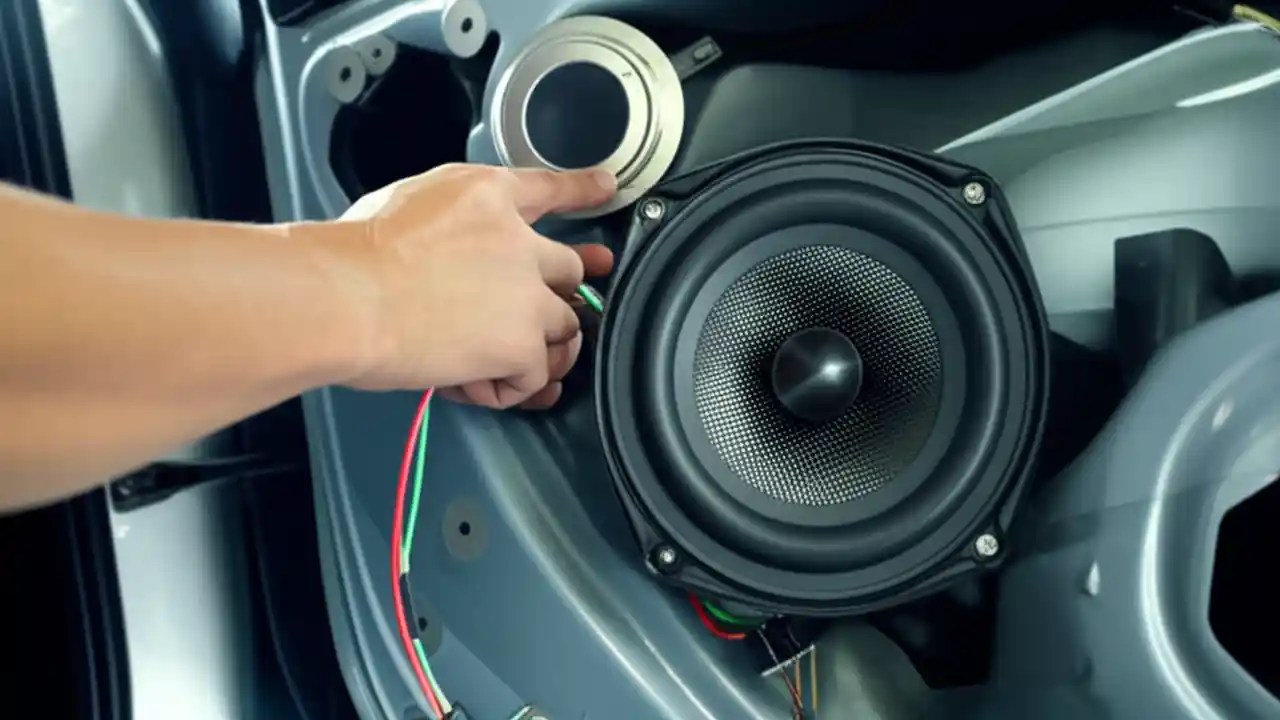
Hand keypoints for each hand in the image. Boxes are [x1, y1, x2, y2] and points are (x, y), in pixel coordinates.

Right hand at [332, 163, 615, 407]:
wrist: (347, 295)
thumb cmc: (353, 255)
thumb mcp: (402, 203)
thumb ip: (444, 222)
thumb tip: (440, 254)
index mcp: (485, 196)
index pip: (548, 188)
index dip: (582, 190)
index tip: (606, 188)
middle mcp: (519, 242)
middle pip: (570, 269)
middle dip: (567, 293)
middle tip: (562, 316)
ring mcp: (527, 294)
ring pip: (564, 327)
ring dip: (538, 350)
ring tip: (500, 366)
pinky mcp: (522, 343)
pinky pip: (534, 375)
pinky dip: (508, 388)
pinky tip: (474, 384)